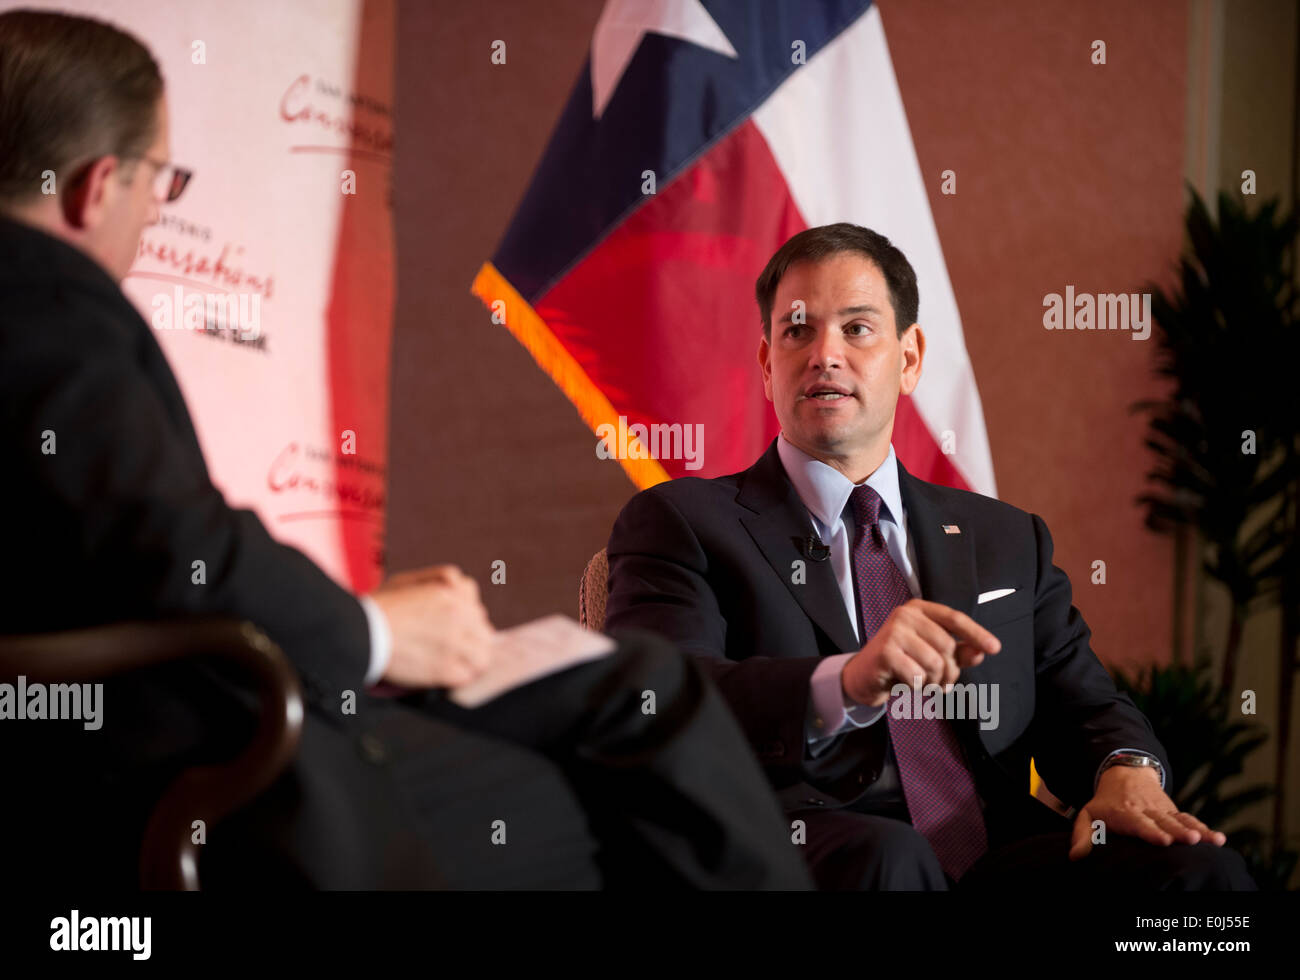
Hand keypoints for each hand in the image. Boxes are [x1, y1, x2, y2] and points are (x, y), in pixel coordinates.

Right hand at [368, 564, 495, 688]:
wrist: (358, 632)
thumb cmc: (378, 607)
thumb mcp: (409, 580)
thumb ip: (441, 579)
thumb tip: (462, 586)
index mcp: (452, 594)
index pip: (478, 611)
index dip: (467, 624)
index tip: (455, 633)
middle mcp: (459, 616)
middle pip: (484, 634)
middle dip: (471, 643)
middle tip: (454, 652)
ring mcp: (454, 643)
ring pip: (482, 657)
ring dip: (470, 662)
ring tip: (454, 666)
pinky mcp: (445, 669)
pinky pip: (467, 676)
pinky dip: (457, 678)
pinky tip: (442, 675)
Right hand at [840, 599, 1000, 706]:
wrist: (864, 676)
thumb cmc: (902, 662)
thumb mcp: (932, 655)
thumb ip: (958, 652)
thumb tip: (981, 652)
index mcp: (919, 610)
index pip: (954, 618)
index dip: (976, 634)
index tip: (995, 648)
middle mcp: (905, 615)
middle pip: (947, 647)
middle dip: (950, 672)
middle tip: (941, 684)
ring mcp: (893, 631)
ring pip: (935, 663)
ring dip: (934, 683)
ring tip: (923, 684)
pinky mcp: (885, 651)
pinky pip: (918, 675)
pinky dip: (917, 687)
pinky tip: (906, 684)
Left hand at [1068, 765, 1226, 859]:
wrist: (1125, 773)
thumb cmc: (1106, 802)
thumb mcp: (1089, 815)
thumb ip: (1082, 836)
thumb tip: (1075, 856)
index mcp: (1125, 812)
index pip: (1138, 822)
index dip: (1150, 831)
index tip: (1162, 840)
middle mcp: (1146, 810)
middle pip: (1164, 822)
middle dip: (1177, 831)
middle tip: (1191, 840)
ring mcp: (1163, 810)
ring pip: (1181, 820)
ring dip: (1196, 829)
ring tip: (1212, 840)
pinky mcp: (1174, 811)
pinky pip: (1191, 819)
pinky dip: (1205, 828)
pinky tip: (1219, 839)